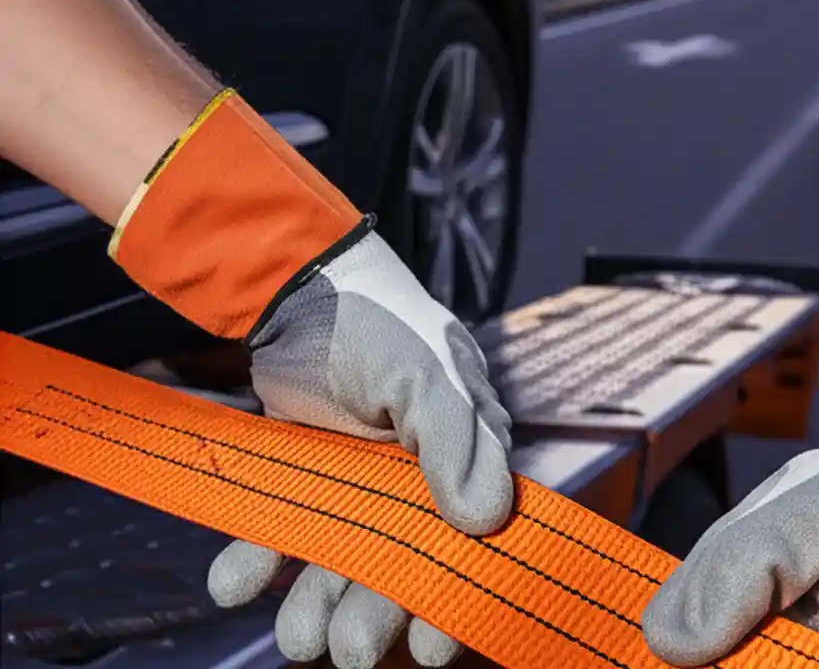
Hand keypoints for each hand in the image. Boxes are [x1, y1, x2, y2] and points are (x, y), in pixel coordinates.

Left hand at [206, 230, 512, 668]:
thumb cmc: (379, 324)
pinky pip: (281, 530)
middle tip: (350, 652)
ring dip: (318, 600)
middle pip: (400, 562)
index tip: (434, 646)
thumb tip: (485, 522)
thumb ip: (456, 444)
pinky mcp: (303, 478)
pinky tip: (233, 584)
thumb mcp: (426, 375)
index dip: (453, 595)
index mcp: (464, 456)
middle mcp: (414, 480)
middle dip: (376, 611)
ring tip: (295, 637)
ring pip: (340, 557)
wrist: (298, 286)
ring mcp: (356, 484)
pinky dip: (258, 560)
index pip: (469, 539)